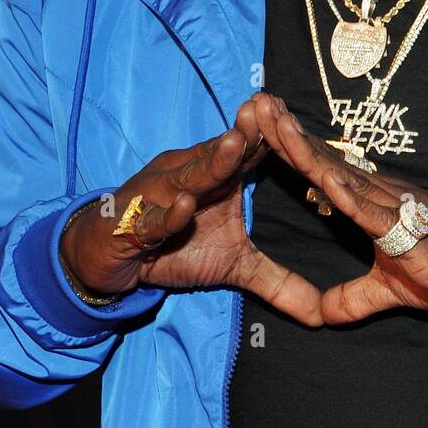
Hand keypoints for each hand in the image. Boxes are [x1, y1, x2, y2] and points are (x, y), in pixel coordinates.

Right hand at [59, 93, 322, 325]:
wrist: (107, 257)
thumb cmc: (172, 248)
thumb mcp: (232, 267)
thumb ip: (277, 282)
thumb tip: (321, 315)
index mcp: (215, 179)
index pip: (246, 152)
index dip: (267, 135)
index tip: (292, 114)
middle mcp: (186, 178)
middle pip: (219, 156)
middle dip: (242, 135)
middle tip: (263, 113)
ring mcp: (158, 199)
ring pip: (187, 179)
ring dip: (210, 164)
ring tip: (234, 145)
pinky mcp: (131, 227)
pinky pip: (151, 222)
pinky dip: (165, 217)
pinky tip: (182, 209)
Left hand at [250, 93, 427, 328]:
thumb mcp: (393, 292)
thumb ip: (354, 298)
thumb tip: (320, 315)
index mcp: (374, 204)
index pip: (322, 170)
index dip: (288, 148)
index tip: (254, 124)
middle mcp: (383, 195)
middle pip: (323, 160)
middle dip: (285, 133)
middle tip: (251, 102)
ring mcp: (400, 209)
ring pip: (342, 175)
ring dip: (305, 150)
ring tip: (273, 123)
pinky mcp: (416, 234)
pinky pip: (376, 212)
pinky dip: (348, 193)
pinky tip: (323, 177)